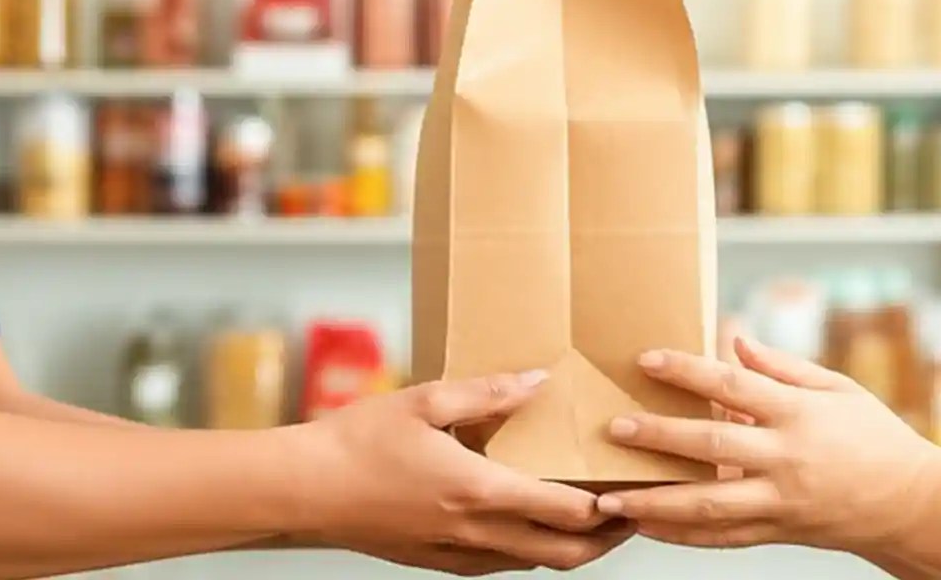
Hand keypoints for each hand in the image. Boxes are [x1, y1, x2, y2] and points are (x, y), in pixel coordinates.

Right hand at [277, 371, 632, 575]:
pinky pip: (501, 566)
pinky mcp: (437, 562)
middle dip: (608, 540)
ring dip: (573, 548)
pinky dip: (531, 553)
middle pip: (565, 553)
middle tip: (634, 514)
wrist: (304, 489)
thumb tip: (539, 380)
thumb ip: (489, 392)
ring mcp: (456, 553)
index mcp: (479, 489)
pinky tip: (534, 530)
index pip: (568, 512)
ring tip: (597, 523)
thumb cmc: (359, 440)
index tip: (635, 488)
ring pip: (535, 565)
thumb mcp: (426, 399)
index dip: (611, 507)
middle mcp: (476, 531)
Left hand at [595, 338, 940, 551]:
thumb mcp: (837, 389)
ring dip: (655, 502)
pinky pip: (722, 537)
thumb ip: (783, 367)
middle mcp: (786, 458)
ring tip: (609, 497)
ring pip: (708, 504)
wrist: (913, 504)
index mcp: (799, 413)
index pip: (734, 385)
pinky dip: (681, 534)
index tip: (646, 359)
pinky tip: (645, 526)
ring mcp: (780, 500)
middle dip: (659, 436)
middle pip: (713, 446)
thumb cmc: (874, 436)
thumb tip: (735, 338)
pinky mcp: (778, 530)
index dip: (688, 370)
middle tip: (615, 429)